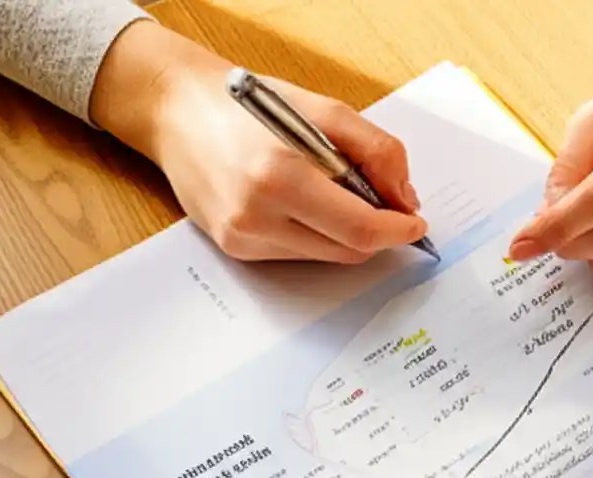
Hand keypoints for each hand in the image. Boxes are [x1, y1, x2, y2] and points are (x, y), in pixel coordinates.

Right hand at [90, 22, 425, 262]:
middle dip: (378, 232)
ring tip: (333, 191)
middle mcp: (257, 215)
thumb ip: (378, 152)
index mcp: (281, 176)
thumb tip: (405, 199)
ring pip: (327, 256)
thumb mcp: (325, 111)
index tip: (416, 223)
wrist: (176, 112)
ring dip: (346, 232)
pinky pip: (297, 253)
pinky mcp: (233, 247)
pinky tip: (301, 202)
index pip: (360, 228)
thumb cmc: (249, 106)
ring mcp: (242, 237)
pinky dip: (316, 233)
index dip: (398, 231)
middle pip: (349, 250)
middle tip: (387, 205)